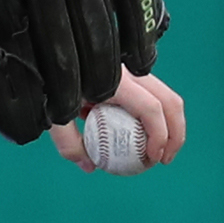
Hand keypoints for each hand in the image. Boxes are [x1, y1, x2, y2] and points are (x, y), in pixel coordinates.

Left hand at [49, 69, 185, 172]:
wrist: (48, 56)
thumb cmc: (49, 82)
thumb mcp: (54, 113)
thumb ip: (69, 142)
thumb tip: (89, 166)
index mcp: (113, 80)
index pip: (150, 108)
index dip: (159, 137)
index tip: (151, 159)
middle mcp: (128, 71)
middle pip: (169, 100)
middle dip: (175, 133)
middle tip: (165, 160)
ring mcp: (131, 69)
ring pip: (165, 96)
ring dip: (170, 125)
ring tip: (159, 152)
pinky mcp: (128, 73)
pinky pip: (152, 95)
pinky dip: (157, 116)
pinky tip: (145, 136)